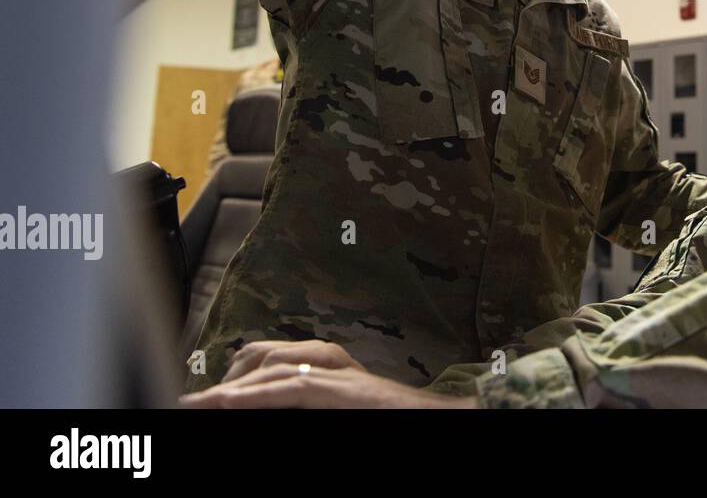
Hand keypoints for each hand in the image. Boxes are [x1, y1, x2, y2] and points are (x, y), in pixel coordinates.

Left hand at [178, 340, 478, 408]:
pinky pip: (293, 388)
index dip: (231, 378)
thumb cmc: (390, 417)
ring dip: (232, 389)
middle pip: (264, 356)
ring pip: (274, 369)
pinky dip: (255, 395)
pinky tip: (226, 403)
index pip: (268, 360)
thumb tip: (266, 401)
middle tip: (194, 403)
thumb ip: (309, 402)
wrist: (442, 419)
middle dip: (226, 380)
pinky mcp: (344, 392)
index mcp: (328, 368)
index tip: (200, 398)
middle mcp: (331, 362)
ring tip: (199, 404)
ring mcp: (339, 374)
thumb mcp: (339, 408)